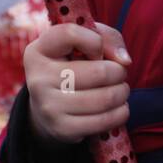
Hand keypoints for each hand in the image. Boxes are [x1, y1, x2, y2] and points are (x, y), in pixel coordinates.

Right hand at [25, 21, 131, 147]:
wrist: (48, 110)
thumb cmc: (71, 68)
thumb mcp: (82, 44)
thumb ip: (107, 38)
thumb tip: (124, 61)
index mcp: (38, 51)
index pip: (69, 34)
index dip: (95, 41)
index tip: (98, 51)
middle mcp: (39, 78)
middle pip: (99, 72)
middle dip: (119, 72)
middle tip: (118, 74)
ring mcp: (49, 106)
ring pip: (106, 98)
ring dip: (122, 93)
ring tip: (119, 90)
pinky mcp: (63, 129)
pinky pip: (105, 120)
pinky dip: (120, 112)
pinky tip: (117, 107)